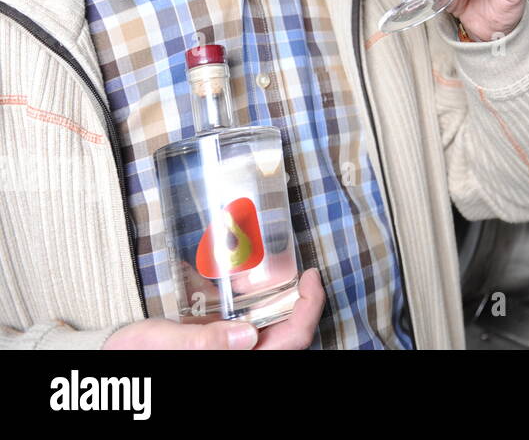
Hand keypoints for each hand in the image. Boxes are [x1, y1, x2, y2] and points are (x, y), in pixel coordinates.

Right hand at [103, 267, 324, 349]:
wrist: (110, 355)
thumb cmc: (133, 354)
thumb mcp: (162, 343)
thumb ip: (203, 341)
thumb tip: (248, 335)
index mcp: (232, 362)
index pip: (292, 340)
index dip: (309, 309)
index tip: (312, 277)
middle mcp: (240, 356)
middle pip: (289, 334)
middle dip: (300, 302)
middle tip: (302, 271)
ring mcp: (233, 350)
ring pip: (274, 330)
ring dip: (282, 303)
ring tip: (280, 274)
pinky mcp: (222, 343)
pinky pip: (253, 327)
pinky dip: (260, 306)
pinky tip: (251, 285)